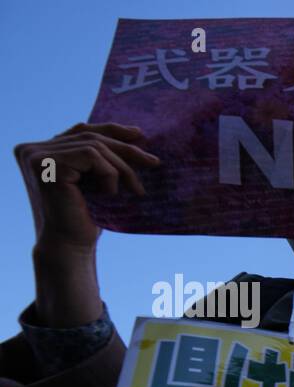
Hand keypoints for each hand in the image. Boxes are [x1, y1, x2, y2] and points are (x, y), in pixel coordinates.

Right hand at [16, 123, 159, 252]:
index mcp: (41, 150)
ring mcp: (37, 156)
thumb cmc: (88, 217)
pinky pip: (91, 157)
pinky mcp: (48, 165)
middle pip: (90, 137)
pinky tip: (109, 195)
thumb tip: (136, 133)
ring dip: (122, 168)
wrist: (73, 245)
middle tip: (154, 162)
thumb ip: (102, 157)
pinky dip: (108, 174)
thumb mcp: (97, 180)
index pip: (81, 131)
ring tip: (136, 190)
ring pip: (94, 146)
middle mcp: (33, 149)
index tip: (139, 134)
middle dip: (125, 149)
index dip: (111, 129)